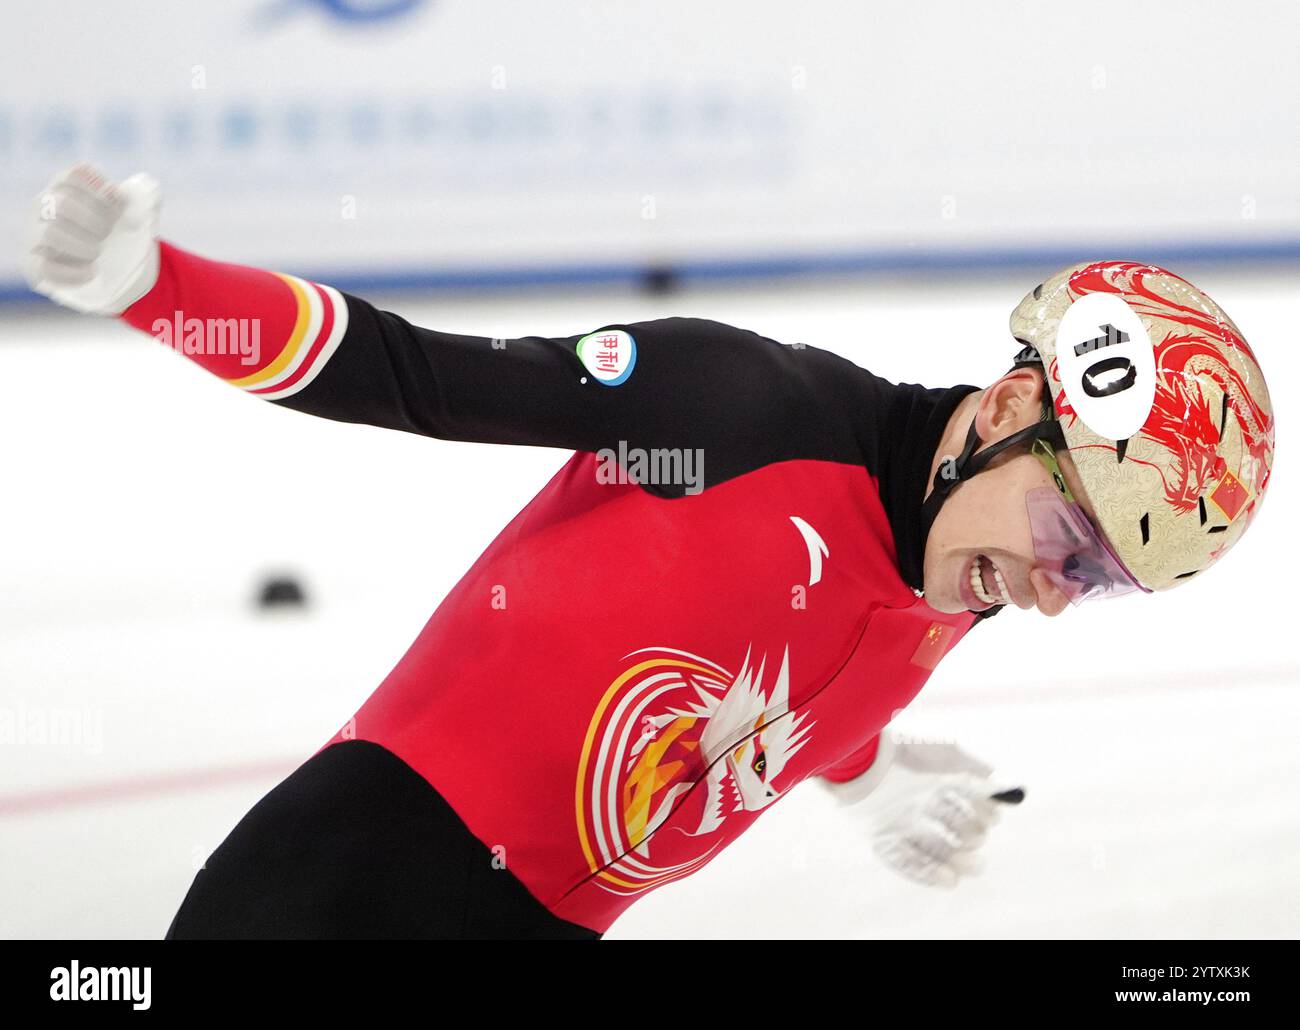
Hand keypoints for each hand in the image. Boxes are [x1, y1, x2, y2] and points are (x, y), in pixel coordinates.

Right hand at [22, 161, 160, 314]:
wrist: (108, 268)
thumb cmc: (117, 232)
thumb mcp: (133, 213)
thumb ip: (142, 198)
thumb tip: (145, 191)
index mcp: (64, 186)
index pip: (75, 174)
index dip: (103, 190)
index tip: (119, 205)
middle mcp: (42, 206)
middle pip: (63, 203)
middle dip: (96, 220)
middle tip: (108, 232)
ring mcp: (34, 235)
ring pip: (52, 234)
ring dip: (84, 246)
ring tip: (97, 252)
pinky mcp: (35, 265)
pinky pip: (46, 268)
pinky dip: (74, 272)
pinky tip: (93, 272)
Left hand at [824, 730, 1023, 887]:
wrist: (863, 761)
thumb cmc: (908, 755)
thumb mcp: (949, 757)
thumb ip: (978, 773)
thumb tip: (1005, 789)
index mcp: (929, 780)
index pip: (960, 802)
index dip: (978, 813)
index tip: (993, 820)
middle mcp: (913, 802)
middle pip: (946, 827)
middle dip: (967, 839)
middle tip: (978, 846)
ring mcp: (895, 820)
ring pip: (928, 847)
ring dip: (951, 860)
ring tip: (970, 868)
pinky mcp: (879, 835)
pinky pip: (902, 859)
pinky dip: (925, 871)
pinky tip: (949, 880)